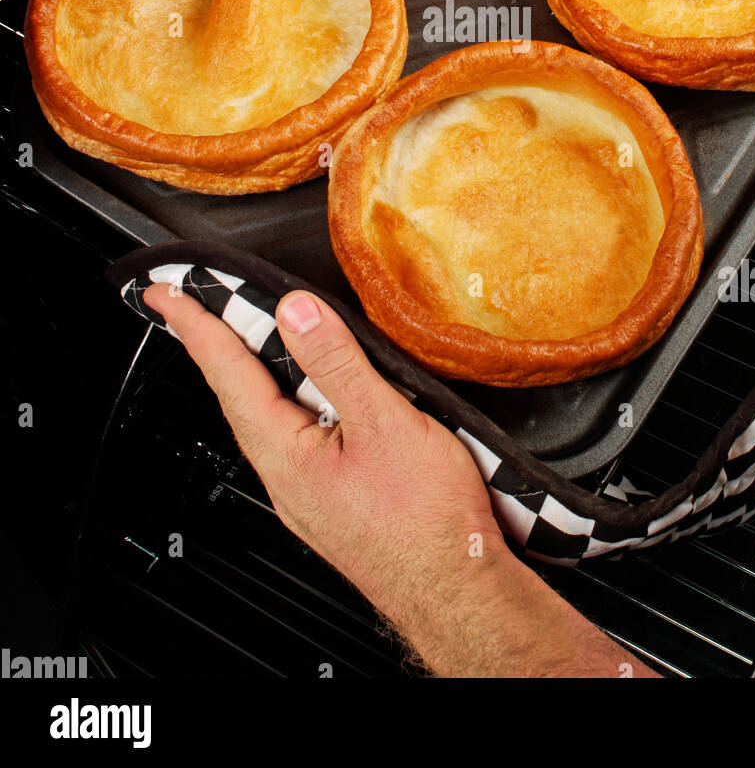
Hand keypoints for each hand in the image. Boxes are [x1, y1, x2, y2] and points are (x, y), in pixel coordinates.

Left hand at [143, 282, 650, 677]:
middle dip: (211, 345)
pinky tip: (303, 392)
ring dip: (250, 371)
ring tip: (235, 338)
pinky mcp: (333, 498)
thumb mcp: (384, 424)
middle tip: (189, 306)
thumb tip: (295, 312)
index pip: (228, 373)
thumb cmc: (426, 520)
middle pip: (238, 394)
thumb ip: (336, 363)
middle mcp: (285, 475)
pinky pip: (294, 434)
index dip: (196, 326)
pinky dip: (286, 397)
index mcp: (286, 452)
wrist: (458, 589)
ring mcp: (307, 491)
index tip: (166, 294)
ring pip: (266, 416)